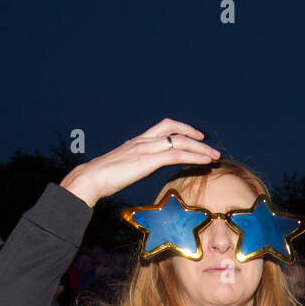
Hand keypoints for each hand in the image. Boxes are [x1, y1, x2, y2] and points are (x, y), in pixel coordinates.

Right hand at [60, 118, 220, 207]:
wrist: (90, 178)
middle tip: (210, 147)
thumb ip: (134, 163)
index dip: (182, 128)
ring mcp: (145, 149)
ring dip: (201, 149)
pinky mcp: (147, 161)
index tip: (196, 137)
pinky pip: (176, 155)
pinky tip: (205, 162)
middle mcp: (143, 141)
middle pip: (175, 130)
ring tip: (215, 156)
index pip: (164, 127)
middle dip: (196, 137)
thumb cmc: (102, 177)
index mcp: (137, 141)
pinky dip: (194, 157)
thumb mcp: (122, 167)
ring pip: (180, 142)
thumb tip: (138, 168)